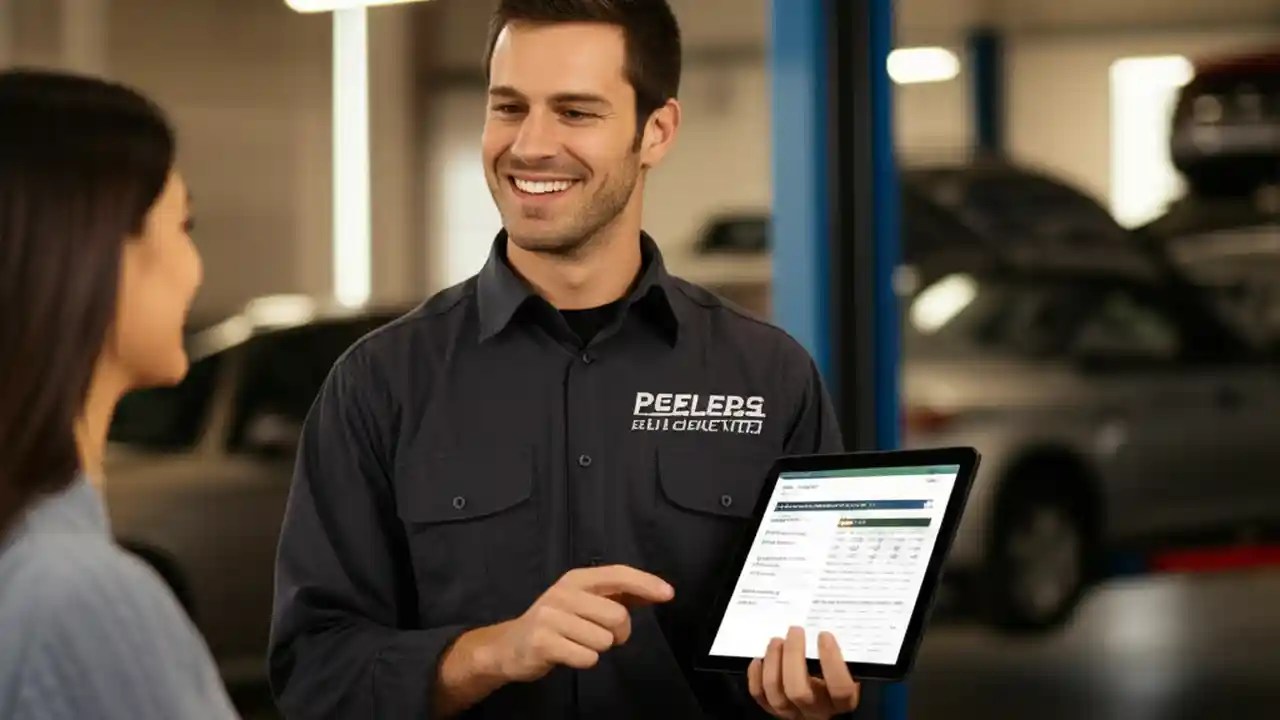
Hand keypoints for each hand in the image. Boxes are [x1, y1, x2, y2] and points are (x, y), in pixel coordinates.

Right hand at [485, 564, 674, 682]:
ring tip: (578, 643)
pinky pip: (587, 657)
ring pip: (604, 640)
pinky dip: (584, 661)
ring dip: (598, 648)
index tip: (668, 594)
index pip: (618, 574)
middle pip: (617, 615)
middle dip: (619, 633)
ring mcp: (550, 617)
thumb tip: (656, 592)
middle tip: (604, 636)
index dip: (646, 583)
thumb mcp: (583, 602)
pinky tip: (568, 654)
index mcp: (575, 579)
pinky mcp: (543, 642)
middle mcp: (563, 593)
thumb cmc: (554, 623)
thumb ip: (618, 595)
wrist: (508, 646)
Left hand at [748, 627, 859, 719]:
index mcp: (842, 702)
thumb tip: (838, 628)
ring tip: (777, 640)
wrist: (820, 701)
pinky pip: (759, 695)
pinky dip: (755, 676)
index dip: (831, 660)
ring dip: (773, 661)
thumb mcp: (849, 670)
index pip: (839, 688)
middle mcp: (816, 711)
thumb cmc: (836, 678)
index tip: (824, 635)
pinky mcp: (772, 709)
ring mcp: (792, 712)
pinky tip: (759, 659)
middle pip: (798, 690)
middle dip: (793, 655)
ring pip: (775, 692)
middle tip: (795, 630)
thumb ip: (846, 656)